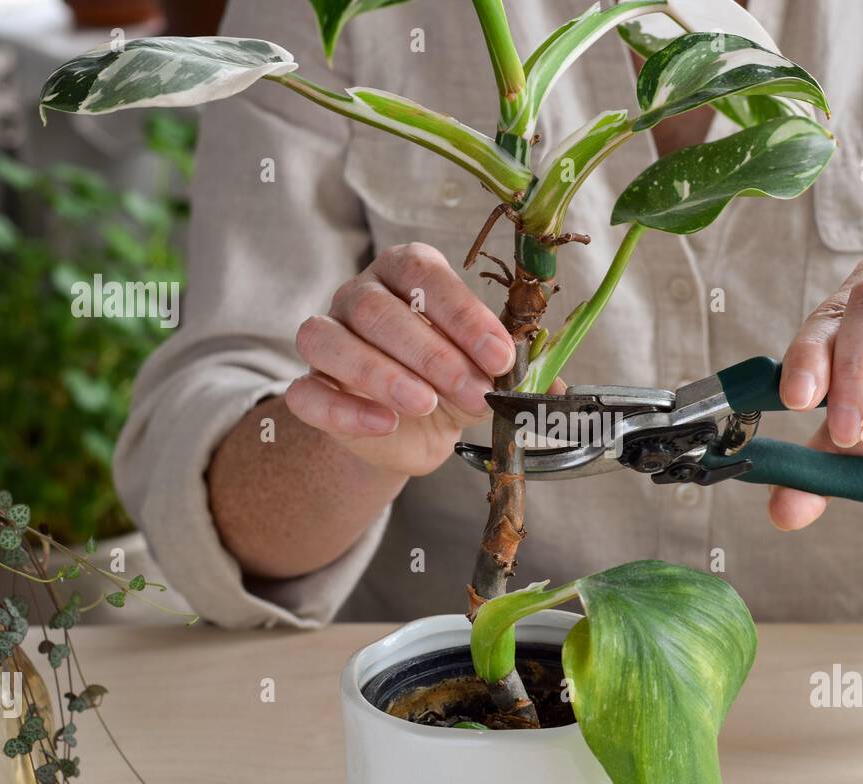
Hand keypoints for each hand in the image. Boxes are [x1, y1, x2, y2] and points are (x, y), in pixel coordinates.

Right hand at [285, 242, 514, 477]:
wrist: (410, 431)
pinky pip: (307, 393)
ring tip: (426, 404)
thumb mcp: (486, 371)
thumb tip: (555, 390)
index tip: (500, 357)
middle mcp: (360, 296)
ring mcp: (327, 338)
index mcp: (407, 273)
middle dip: (432, 353)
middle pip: (378, 309)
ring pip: (329, 340)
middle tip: (475, 392)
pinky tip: (384, 424)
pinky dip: (345, 408)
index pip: (426, 275)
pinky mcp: (309, 386)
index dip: (464, 315)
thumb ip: (517, 371)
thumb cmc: (449, 381)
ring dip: (382, 374)